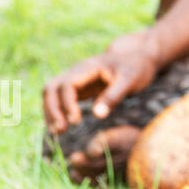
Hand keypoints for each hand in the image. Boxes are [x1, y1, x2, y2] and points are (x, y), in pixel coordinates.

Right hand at [43, 29, 160, 133]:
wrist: (138, 56)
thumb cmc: (136, 67)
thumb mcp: (130, 80)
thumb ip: (114, 96)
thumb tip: (97, 115)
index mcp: (88, 67)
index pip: (67, 85)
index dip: (67, 104)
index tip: (75, 122)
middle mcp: (77, 72)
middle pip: (51, 88)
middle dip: (52, 109)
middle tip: (61, 130)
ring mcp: (75, 79)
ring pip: (51, 93)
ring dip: (50, 112)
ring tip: (58, 132)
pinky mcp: (78, 87)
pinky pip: (59, 98)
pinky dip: (56, 112)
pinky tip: (61, 127)